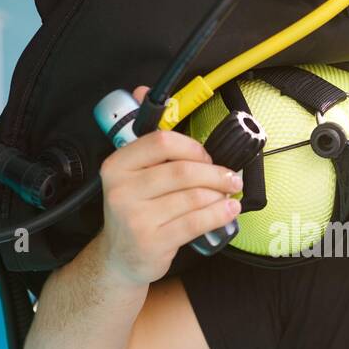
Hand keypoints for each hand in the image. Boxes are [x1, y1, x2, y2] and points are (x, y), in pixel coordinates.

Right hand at [97, 86, 242, 285]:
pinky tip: (229, 210)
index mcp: (117, 165)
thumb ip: (145, 138)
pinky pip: (196, 222)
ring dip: (219, 194)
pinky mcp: (153, 241)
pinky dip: (219, 214)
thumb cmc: (134, 210)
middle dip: (215, 173)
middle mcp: (122, 190)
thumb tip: (142, 90)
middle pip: (182, 171)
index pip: (161, 142)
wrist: (119, 258)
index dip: (192, 146)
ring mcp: (136, 218)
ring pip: (193, 197)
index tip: (207, 156)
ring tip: (229, 194)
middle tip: (231, 177)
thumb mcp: (131, 174)